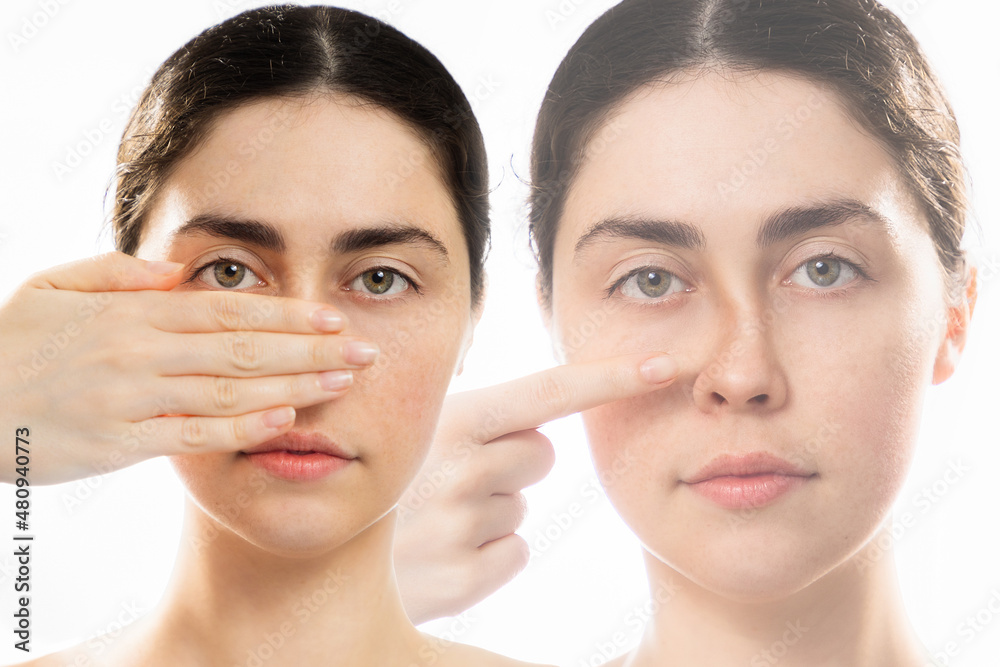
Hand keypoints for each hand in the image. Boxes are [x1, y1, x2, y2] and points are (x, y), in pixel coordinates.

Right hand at [1, 251, 378, 484]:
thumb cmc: (11, 342)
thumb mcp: (55, 286)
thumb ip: (119, 274)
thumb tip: (178, 270)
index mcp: (133, 312)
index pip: (227, 309)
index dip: (286, 313)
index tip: (332, 316)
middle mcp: (141, 352)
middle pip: (243, 348)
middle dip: (310, 348)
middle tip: (365, 350)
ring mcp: (133, 398)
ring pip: (229, 390)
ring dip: (293, 385)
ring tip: (344, 383)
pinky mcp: (121, 443)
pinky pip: (193, 435)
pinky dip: (241, 428)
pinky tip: (284, 420)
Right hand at [394, 352, 678, 622]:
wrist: (327, 561)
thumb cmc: (388, 485)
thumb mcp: (418, 433)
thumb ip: (482, 417)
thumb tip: (551, 413)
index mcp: (451, 418)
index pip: (548, 391)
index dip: (611, 376)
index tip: (665, 365)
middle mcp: (457, 466)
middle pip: (541, 453)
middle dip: (514, 461)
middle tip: (455, 476)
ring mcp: (460, 525)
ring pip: (523, 504)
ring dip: (493, 508)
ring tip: (438, 514)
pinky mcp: (462, 577)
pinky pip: (514, 551)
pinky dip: (489, 551)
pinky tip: (445, 550)